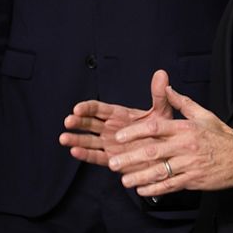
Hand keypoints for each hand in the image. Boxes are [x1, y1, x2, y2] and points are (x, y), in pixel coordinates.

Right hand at [60, 69, 175, 165]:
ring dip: (76, 139)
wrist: (168, 155)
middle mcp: (110, 128)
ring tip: (64, 139)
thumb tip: (161, 73)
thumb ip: (158, 95)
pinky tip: (74, 152)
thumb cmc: (163, 132)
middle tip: (68, 121)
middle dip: (78, 122)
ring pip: (88, 140)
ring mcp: (109, 144)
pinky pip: (96, 157)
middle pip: (89, 123)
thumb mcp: (162, 112)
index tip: (77, 109)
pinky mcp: (112, 159)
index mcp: (118, 115)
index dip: (87, 108)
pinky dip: (85, 155)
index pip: (98, 109)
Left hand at [107, 86, 232, 196]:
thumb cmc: (221, 136)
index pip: (155, 127)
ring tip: (124, 181)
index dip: (135, 131)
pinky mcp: (194, 179)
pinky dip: (156, 189)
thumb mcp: (203, 115)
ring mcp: (189, 164)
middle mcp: (185, 146)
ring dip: (140, 177)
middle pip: (153, 151)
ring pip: (160, 171)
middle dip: (131, 158)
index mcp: (185, 128)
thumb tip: (167, 87)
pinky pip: (171, 185)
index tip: (119, 136)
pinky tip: (142, 191)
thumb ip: (182, 102)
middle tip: (114, 163)